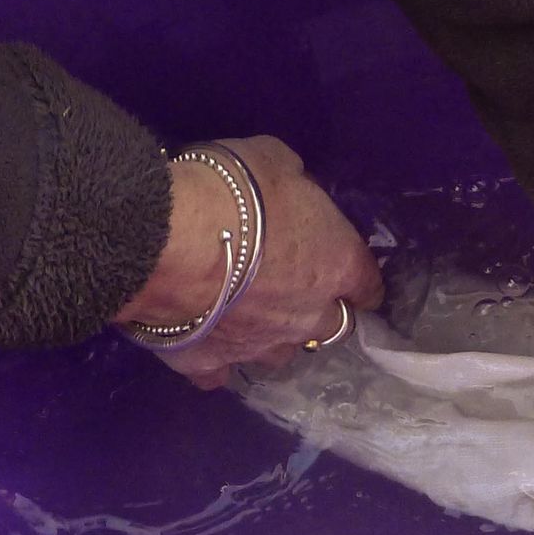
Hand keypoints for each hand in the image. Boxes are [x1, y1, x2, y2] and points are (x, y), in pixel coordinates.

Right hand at [114, 136, 382, 389]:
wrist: (166, 241)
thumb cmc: (232, 192)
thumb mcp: (275, 161)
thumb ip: (293, 184)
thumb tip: (292, 191)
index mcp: (336, 266)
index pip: (367, 284)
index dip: (358, 279)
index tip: (349, 275)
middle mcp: (308, 316)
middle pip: (333, 327)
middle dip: (320, 313)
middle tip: (295, 292)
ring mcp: (261, 347)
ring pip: (281, 355)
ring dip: (273, 338)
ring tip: (249, 318)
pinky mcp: (212, 364)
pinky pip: (220, 373)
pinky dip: (217, 361)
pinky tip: (205, 346)